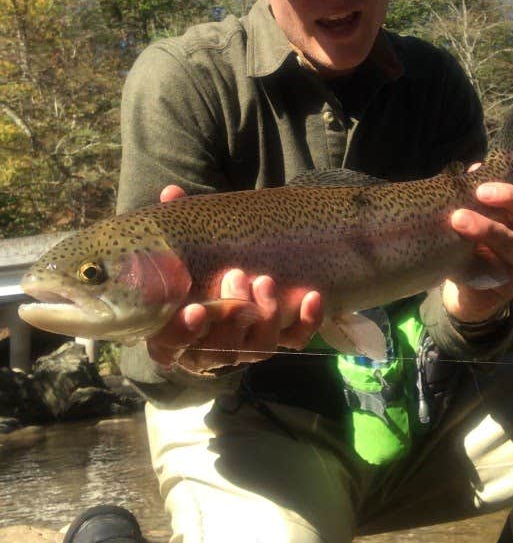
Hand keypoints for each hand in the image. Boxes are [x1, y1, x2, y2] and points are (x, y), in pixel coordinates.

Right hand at [146, 185, 323, 372]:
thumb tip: (171, 194)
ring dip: (266, 316)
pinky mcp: (277, 339)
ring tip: (266, 281)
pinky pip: (295, 340)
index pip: (172, 346)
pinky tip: (312, 296)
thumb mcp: (182, 249)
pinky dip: (306, 322)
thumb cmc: (195, 267)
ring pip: (259, 348)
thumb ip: (175, 227)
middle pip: (221, 349)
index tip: (196, 310)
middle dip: (231, 315)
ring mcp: (246, 347)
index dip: (184, 333)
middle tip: (236, 277)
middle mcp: (210, 348)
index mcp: (174, 333)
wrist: (227, 279)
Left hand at [444, 176, 512, 323]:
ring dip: (488, 232)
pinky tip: (459, 262)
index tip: (479, 189)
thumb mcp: (467, 217)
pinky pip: (504, 279)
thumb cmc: (468, 243)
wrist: (467, 288)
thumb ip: (470, 194)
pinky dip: (483, 269)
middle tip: (467, 203)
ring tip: (457, 222)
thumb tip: (474, 168)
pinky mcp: (510, 288)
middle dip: (501, 205)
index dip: (506, 192)